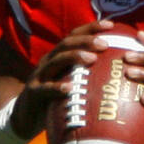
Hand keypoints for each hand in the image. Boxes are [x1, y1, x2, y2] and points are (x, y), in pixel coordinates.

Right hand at [10, 20, 114, 139]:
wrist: (25, 117)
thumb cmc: (54, 100)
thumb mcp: (70, 83)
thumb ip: (87, 75)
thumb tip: (117, 73)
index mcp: (58, 56)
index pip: (74, 36)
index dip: (91, 28)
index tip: (111, 25)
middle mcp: (48, 61)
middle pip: (66, 44)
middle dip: (86, 41)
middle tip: (105, 44)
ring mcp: (39, 76)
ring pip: (56, 61)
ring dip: (74, 57)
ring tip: (92, 58)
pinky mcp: (33, 92)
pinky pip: (45, 89)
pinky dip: (57, 88)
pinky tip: (69, 89)